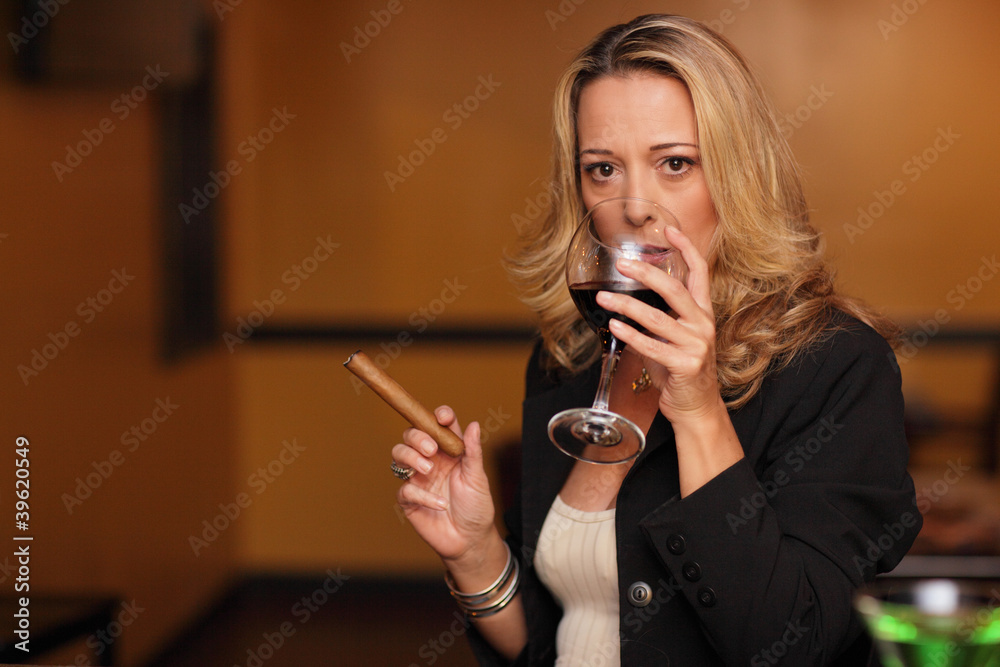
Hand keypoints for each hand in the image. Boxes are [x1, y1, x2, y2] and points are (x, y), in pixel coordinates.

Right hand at [392, 406, 496, 561]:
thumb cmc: (476, 507)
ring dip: (411, 458)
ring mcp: (418, 479)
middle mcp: (430, 461)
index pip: (438, 426)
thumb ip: (473, 452)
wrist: (470, 540)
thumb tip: (475, 425)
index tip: (442, 417)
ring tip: (429, 470)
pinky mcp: (409, 500)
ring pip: (399, 455)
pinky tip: (440, 504)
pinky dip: (422, 495)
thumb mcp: (478, 478)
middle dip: (417, 437)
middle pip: (411, 436)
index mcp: (448, 451)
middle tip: (431, 450)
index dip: (438, 416)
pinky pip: (405, 490)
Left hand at [597, 225, 720, 424]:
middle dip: (646, 273)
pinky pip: (651, 346)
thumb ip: (659, 317)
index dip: (686, 248)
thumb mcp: (673, 337)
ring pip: (657, 318)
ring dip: (626, 306)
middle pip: (675, 289)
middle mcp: (703, 324)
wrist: (697, 408)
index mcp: (703, 312)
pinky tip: (613, 326)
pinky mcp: (685, 365)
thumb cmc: (680, 370)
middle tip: (622, 265)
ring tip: (604, 298)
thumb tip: (627, 298)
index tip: (669, 229)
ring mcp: (697, 345)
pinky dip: (630, 336)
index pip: (700, 272)